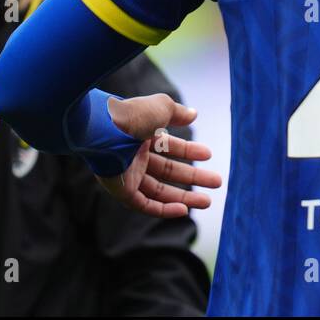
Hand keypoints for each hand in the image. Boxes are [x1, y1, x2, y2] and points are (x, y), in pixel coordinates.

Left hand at [95, 94, 221, 218]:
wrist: (102, 129)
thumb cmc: (131, 115)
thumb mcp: (160, 108)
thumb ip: (177, 113)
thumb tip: (193, 114)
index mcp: (142, 135)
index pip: (170, 147)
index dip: (190, 152)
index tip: (209, 155)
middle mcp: (134, 156)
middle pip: (168, 171)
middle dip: (193, 178)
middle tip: (217, 183)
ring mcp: (127, 174)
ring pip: (159, 191)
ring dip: (183, 197)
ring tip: (207, 201)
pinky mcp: (121, 190)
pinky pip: (144, 204)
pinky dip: (163, 209)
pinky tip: (183, 210)